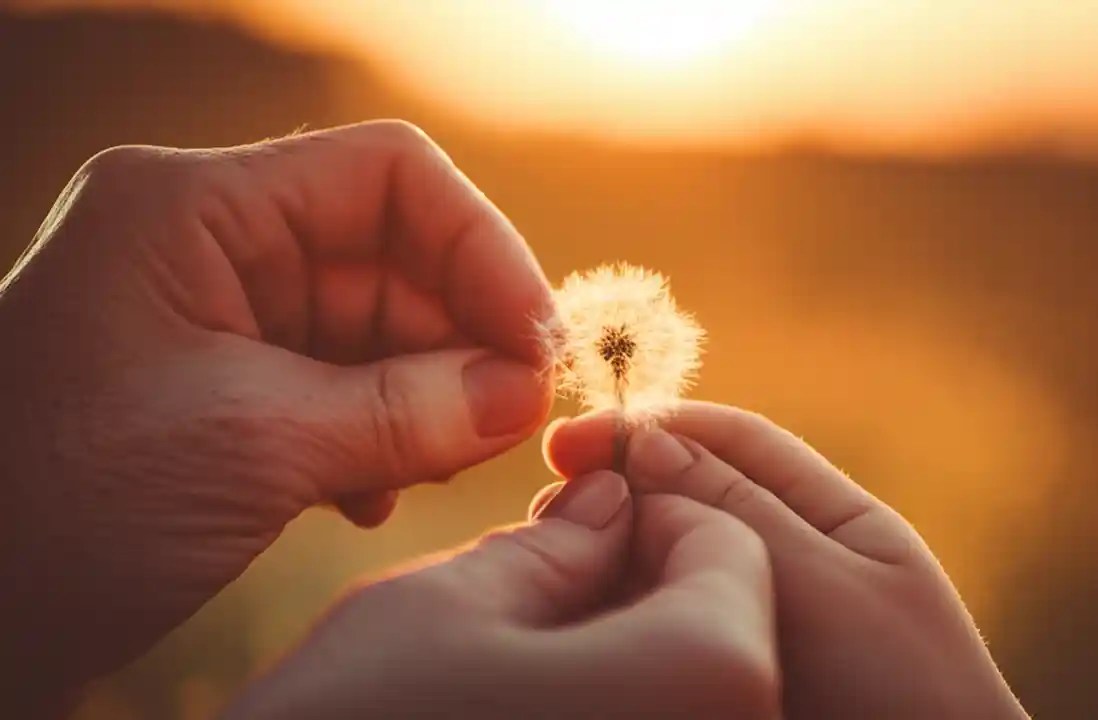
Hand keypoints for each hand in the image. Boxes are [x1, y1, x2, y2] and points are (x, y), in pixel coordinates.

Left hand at [0, 121, 553, 706]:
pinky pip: (340, 387)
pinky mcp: (224, 390)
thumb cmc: (58, 507)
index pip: (387, 176)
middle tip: (509, 420)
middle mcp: (210, 247)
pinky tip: (369, 496)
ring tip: (437, 468)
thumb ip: (409, 411)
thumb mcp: (254, 446)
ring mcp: (217, 320)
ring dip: (427, 397)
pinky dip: (380, 435)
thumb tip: (526, 394)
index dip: (482, 248)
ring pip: (375, 330)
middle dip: (462, 338)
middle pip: (390, 257)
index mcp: (194, 210)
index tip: (535, 342)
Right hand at [224, 471, 779, 719]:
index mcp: (706, 677)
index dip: (653, 504)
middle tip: (550, 560)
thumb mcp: (446, 606)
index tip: (580, 502)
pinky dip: (612, 698)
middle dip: (644, 574)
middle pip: (725, 626)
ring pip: (691, 687)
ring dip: (626, 641)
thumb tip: (609, 504)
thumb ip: (556, 546)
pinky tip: (528, 699)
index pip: (731, 545)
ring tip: (527, 634)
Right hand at [545, 403, 1028, 718]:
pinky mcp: (733, 673)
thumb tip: (647, 440)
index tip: (571, 440)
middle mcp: (792, 563)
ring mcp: (759, 622)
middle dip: (625, 496)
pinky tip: (588, 623)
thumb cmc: (907, 695)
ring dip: (618, 560)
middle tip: (550, 514)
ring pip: (672, 570)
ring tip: (553, 567)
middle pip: (694, 503)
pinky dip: (629, 620)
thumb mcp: (825, 587)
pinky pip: (672, 633)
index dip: (653, 427)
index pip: (734, 443)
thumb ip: (739, 510)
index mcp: (834, 518)